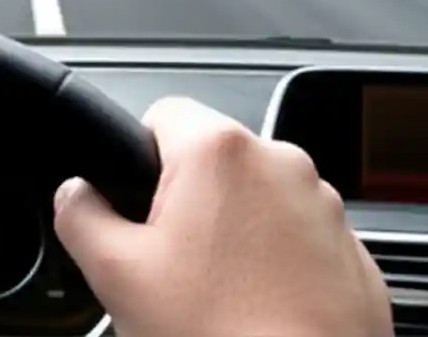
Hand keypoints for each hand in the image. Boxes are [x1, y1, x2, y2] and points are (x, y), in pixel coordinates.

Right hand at [54, 97, 391, 336]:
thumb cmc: (220, 334)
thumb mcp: (116, 274)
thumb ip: (80, 214)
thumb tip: (74, 195)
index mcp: (220, 152)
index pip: (161, 113)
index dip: (137, 156)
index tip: (136, 204)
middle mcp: (282, 164)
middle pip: (212, 161)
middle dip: (187, 202)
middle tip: (169, 264)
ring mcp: (326, 207)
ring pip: (257, 200)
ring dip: (234, 232)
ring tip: (216, 294)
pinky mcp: (352, 252)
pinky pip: (298, 238)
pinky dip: (276, 263)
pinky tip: (256, 307)